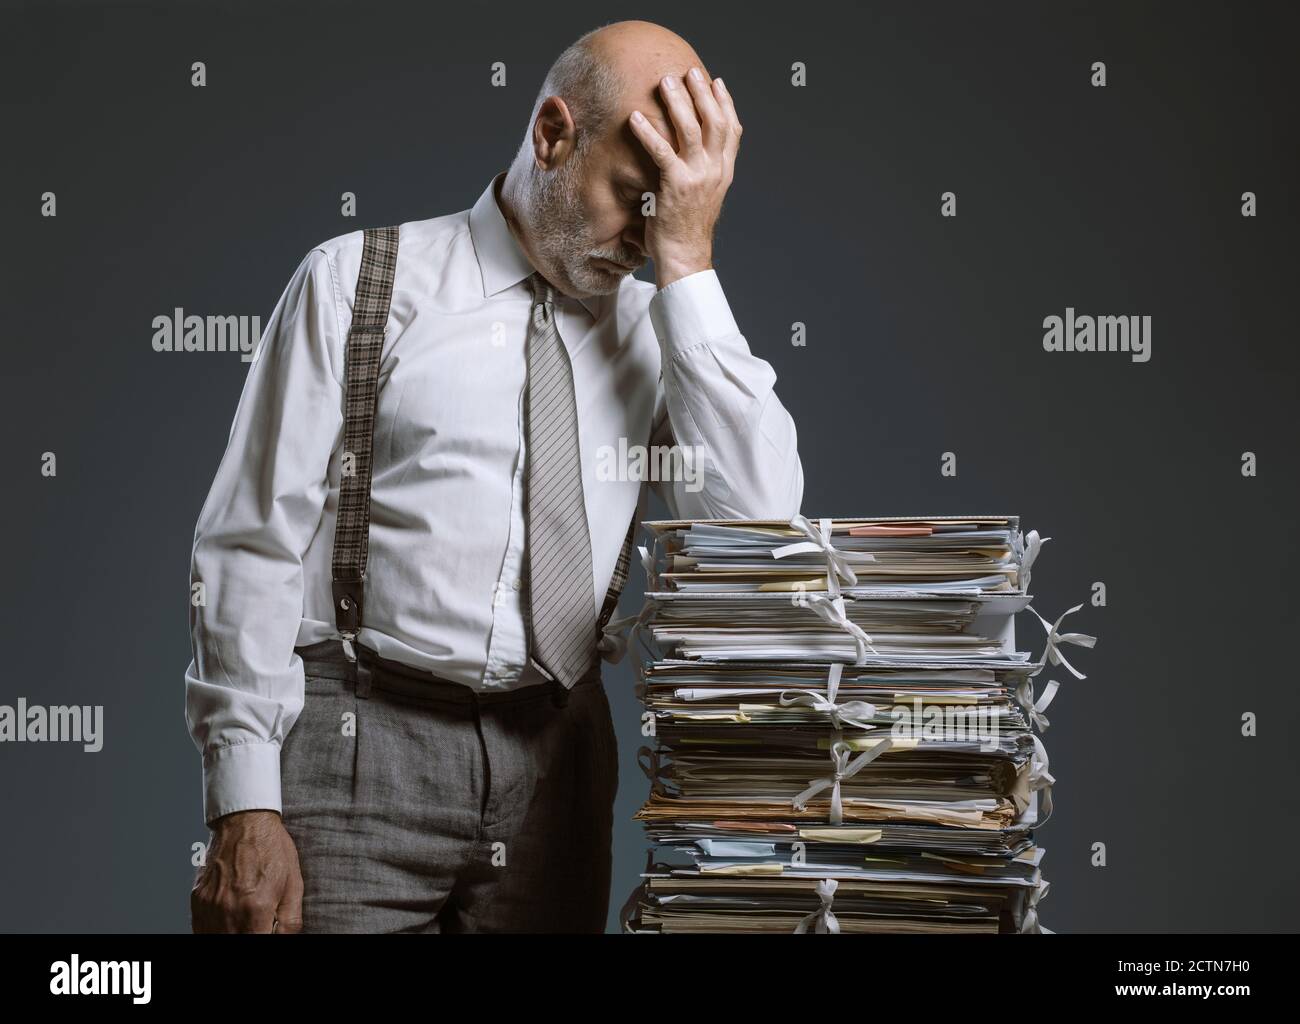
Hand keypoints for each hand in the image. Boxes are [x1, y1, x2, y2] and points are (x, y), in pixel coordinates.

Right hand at [191, 809, 303, 932]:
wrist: (245, 821)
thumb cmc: (272, 850)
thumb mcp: (294, 885)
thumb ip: (290, 922)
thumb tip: (283, 941)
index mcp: (255, 908)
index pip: (256, 944)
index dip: (264, 941)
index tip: (267, 932)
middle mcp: (228, 911)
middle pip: (234, 943)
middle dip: (249, 936)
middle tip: (257, 926)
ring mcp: (209, 907)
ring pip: (214, 939)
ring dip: (230, 934)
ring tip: (244, 923)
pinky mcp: (197, 901)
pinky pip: (200, 929)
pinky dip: (213, 931)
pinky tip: (228, 923)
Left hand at [628, 67, 741, 288]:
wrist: (686, 258)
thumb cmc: (687, 229)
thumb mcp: (703, 196)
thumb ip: (702, 172)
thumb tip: (692, 154)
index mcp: (724, 172)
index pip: (733, 130)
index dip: (726, 103)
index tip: (717, 82)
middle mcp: (716, 171)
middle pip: (715, 121)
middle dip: (702, 93)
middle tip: (688, 71)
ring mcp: (698, 178)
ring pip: (691, 130)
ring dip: (678, 103)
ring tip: (665, 82)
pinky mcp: (676, 187)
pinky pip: (661, 152)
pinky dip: (647, 133)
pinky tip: (634, 118)